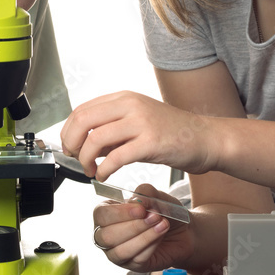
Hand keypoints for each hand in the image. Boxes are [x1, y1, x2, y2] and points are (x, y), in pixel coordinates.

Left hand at [60, 91, 217, 180]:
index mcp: (124, 98)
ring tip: (90, 170)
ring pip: (96, 139)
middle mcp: (130, 105)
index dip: (69, 131)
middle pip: (83, 120)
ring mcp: (141, 122)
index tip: (69, 147)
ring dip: (86, 159)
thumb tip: (84, 144)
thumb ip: (111, 131)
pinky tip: (104, 176)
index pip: (82, 109)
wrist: (205, 138)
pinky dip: (103, 170)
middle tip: (75, 159)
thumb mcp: (137, 123)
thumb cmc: (171, 133)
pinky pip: (116, 157)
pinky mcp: (151, 142)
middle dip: (72, 143)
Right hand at [91, 184, 193, 272]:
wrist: (181, 231)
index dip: (119, 213)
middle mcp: (107, 235)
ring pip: (120, 251)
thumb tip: (137, 200)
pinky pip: (137, 259)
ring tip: (162, 224)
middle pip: (107, 236)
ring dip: (143, 237)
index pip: (101, 215)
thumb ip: (145, 193)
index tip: (141, 209)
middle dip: (132, 226)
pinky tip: (161, 234)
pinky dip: (152, 245)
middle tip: (154, 216)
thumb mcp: (156, 196)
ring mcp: (117, 253)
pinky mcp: (132, 266)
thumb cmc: (162, 212)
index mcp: (106, 214)